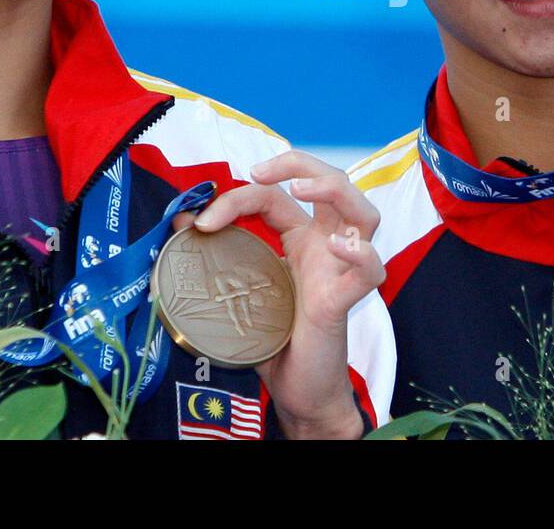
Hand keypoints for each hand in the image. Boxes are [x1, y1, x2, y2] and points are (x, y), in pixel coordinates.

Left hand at [172, 150, 385, 437]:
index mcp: (300, 239)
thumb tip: (182, 220)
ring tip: (303, 188)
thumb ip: (216, 256)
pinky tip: (339, 247)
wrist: (296, 392)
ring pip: (364, 214)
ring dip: (335, 190)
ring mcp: (340, 271)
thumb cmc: (273, 340)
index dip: (239, 196)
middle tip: (259, 172)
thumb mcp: (238, 290)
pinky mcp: (345, 301)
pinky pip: (371, 270)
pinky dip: (359, 254)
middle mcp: (325, 247)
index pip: (276, 196)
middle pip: (334, 183)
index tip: (203, 221)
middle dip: (300, 162)